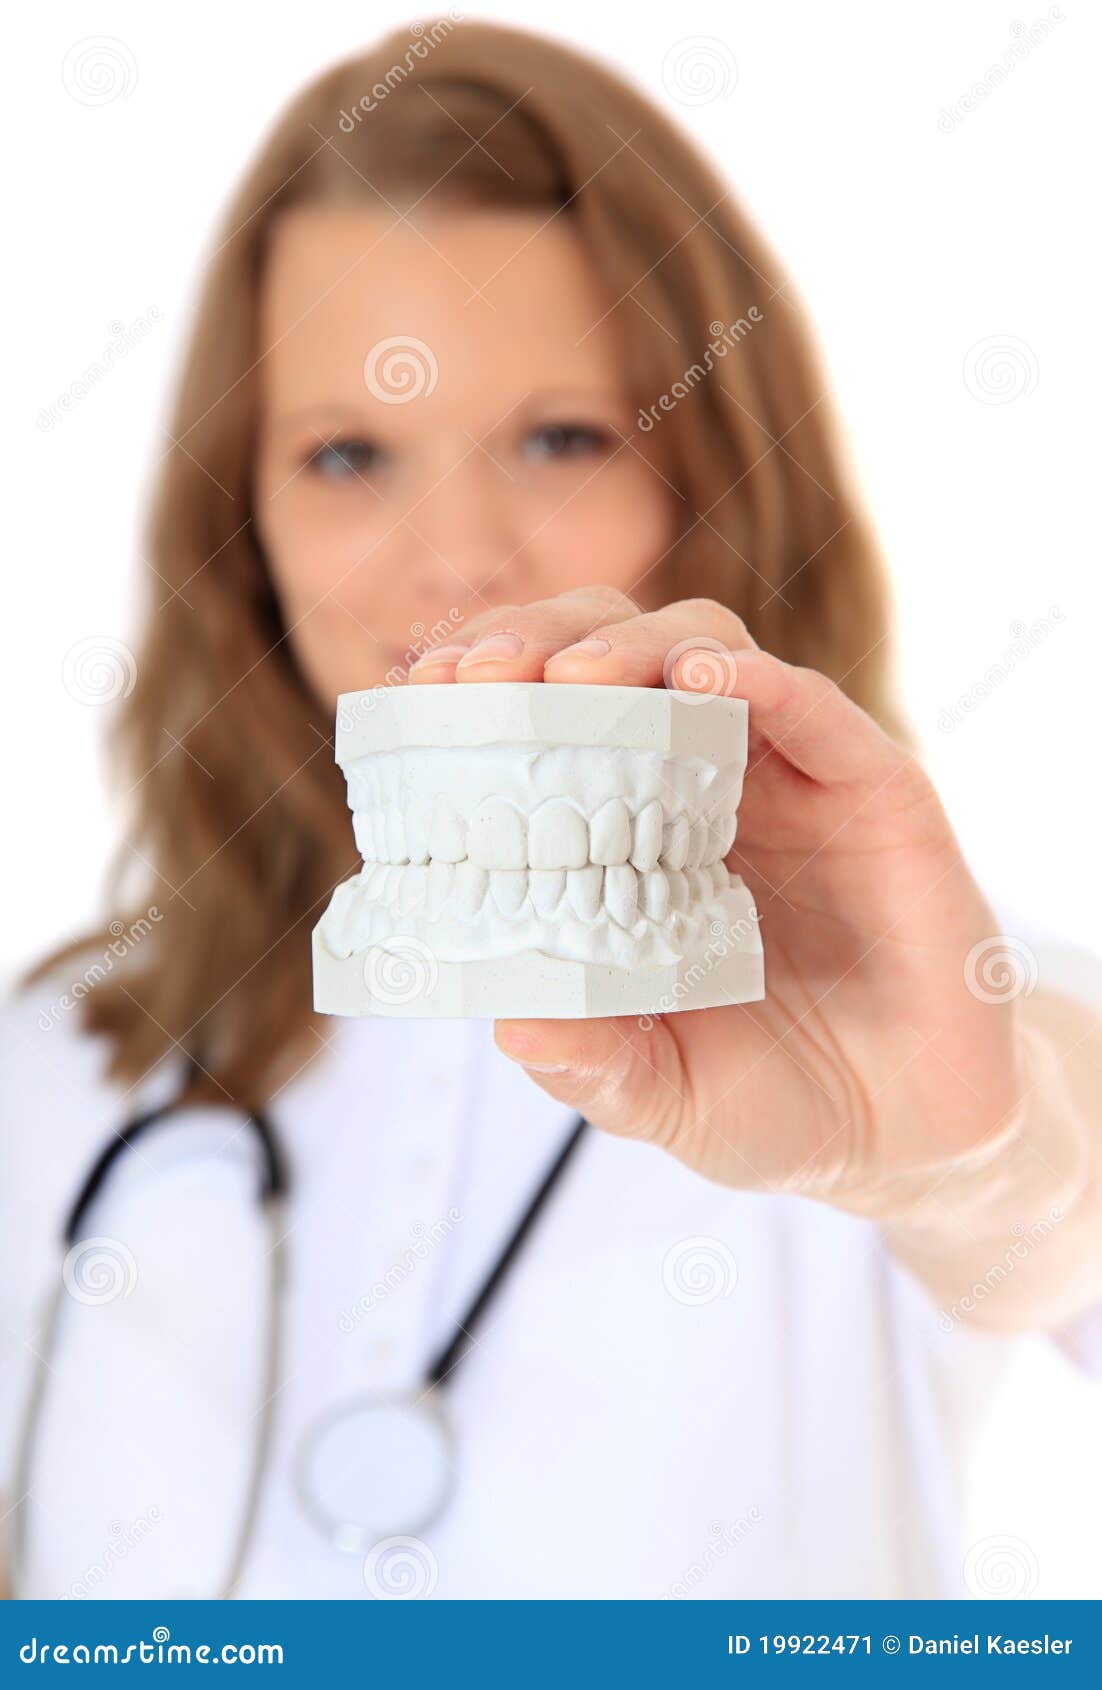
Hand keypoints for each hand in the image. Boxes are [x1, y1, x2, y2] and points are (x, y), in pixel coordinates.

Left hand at [409, 586, 1088, 1291]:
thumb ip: (594, 1063)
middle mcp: (702, 790)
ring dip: (633, 645)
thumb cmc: (769, 1100)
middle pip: (616, 654)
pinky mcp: (876, 794)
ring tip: (575, 679)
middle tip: (484, 676)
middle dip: (540, 639)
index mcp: (630, 839)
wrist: (904, 1138)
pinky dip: (762, 681)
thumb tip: (512, 1028)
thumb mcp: (659, 1096)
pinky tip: (708, 680)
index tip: (426, 691)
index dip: (489, 689)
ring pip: (707, 649)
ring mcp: (790, 783)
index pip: (547, 722)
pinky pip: (816, 712)